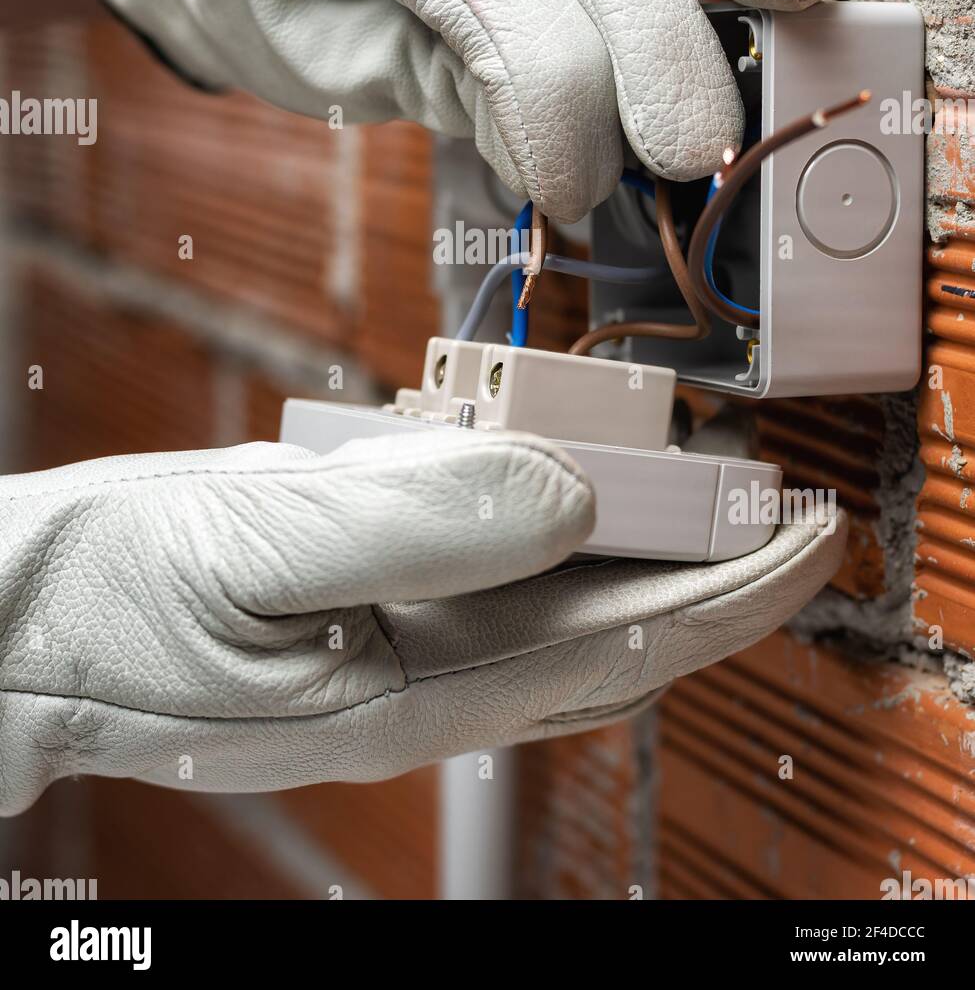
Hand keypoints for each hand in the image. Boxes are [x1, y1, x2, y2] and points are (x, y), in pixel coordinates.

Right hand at [0, 432, 843, 814]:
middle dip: (709, 568)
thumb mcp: (255, 549)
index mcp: (417, 689)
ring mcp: (399, 648)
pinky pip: (489, 568)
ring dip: (636, 539)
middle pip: (611, 629)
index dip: (732, 590)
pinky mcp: (370, 606)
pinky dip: (546, 519)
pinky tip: (560, 480)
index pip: (624, 647)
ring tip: (694, 480)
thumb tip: (564, 490)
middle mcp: (429, 681)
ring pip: (559, 599)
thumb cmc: (112, 601)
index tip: (806, 533)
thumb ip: (416, 522)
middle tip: (775, 498)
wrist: (19, 627)